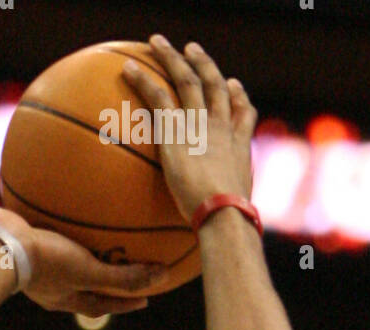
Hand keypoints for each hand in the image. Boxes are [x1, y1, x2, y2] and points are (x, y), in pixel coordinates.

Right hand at [0, 206, 168, 310]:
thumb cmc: (44, 262)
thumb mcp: (88, 272)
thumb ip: (123, 277)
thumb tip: (162, 277)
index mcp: (64, 299)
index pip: (102, 306)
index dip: (124, 303)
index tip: (145, 299)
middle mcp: (50, 287)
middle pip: (85, 287)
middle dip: (105, 282)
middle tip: (125, 273)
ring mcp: (35, 267)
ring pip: (68, 261)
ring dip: (85, 253)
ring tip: (98, 241)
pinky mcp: (25, 242)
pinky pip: (54, 234)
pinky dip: (67, 226)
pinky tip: (71, 207)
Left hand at [122, 35, 256, 223]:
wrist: (223, 213)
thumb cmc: (228, 225)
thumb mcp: (231, 220)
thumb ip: (223, 220)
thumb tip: (218, 245)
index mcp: (238, 146)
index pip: (242, 115)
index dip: (238, 97)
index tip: (234, 85)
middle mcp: (222, 127)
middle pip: (215, 86)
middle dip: (205, 65)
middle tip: (194, 50)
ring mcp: (200, 124)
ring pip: (187, 80)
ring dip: (171, 58)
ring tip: (158, 43)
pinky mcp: (176, 130)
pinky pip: (156, 97)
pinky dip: (142, 79)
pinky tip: (127, 67)